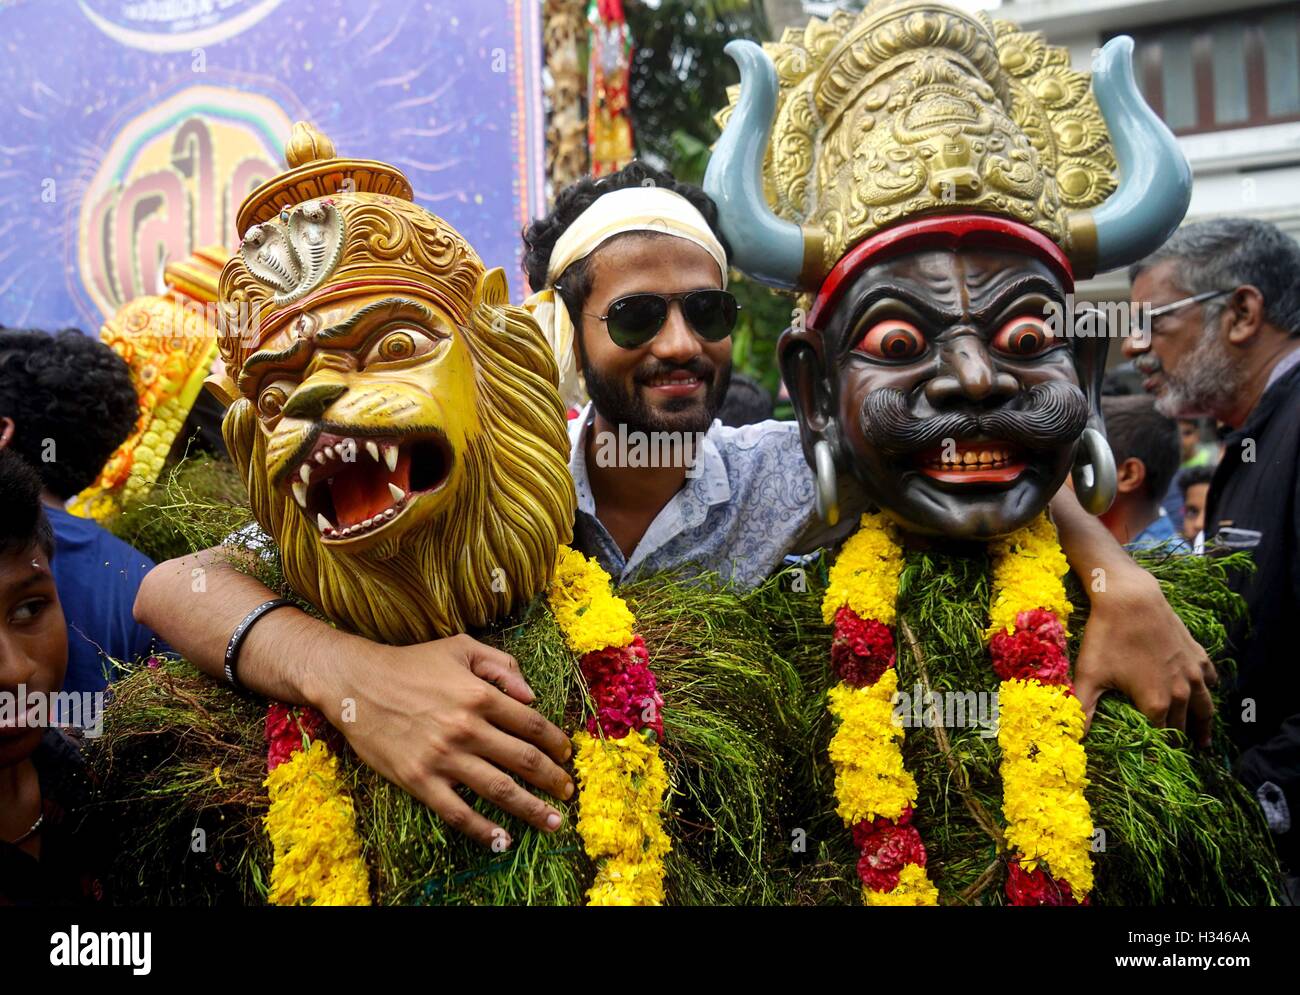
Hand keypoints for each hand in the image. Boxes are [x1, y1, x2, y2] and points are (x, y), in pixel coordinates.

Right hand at [310, 633, 574, 848]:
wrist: (355, 683)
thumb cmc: (411, 663)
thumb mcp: (461, 647)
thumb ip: (502, 666)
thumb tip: (532, 695)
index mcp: (480, 695)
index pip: (532, 725)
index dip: (556, 743)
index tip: (566, 755)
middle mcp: (467, 728)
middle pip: (524, 760)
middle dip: (553, 779)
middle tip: (567, 792)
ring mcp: (443, 757)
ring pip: (500, 790)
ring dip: (532, 809)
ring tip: (553, 821)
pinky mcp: (419, 780)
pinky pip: (458, 812)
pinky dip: (483, 830)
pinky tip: (503, 840)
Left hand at [1074, 565, 1217, 745]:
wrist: (1131, 598)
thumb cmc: (1107, 637)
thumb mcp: (1089, 675)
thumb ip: (1083, 709)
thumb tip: (1072, 739)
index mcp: (1156, 704)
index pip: (1162, 738)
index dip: (1159, 752)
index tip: (1156, 765)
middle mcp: (1181, 692)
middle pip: (1184, 725)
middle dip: (1181, 742)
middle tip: (1179, 759)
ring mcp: (1193, 673)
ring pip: (1204, 707)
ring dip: (1203, 725)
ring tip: (1203, 742)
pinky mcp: (1197, 654)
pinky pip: (1210, 679)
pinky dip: (1209, 690)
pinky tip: (1206, 693)